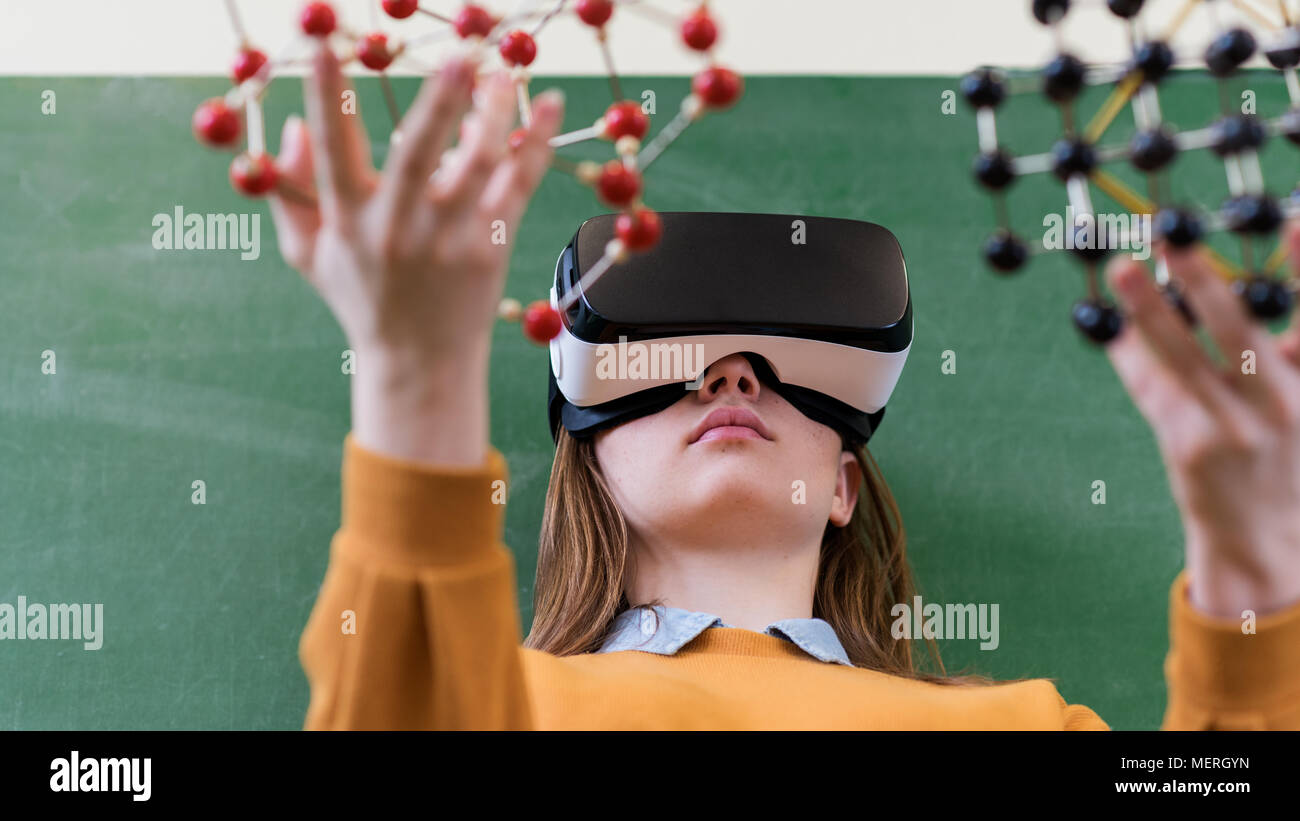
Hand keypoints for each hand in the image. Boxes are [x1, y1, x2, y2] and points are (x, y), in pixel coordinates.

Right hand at [265, 43, 563, 465]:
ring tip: (501, 73)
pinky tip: (549, 105)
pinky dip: (537, 143)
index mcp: (349, 220)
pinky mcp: (491, 248)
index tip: (326, 44)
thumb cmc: (363, 299)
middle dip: (438, 103)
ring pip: (478, 165)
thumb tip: (291, 127)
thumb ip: (290, 191)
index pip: (332, 149)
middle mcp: (398, 227)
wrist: (419, 362)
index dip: (326, 96)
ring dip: (495, 113)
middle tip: (457, 56)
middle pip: (418, 154)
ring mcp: (449, 239)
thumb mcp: (308, 254)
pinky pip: (518, 186)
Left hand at [1104, 223, 1299, 619]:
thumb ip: (1286, 356)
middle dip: (1205, 281)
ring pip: (1183, 357)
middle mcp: (1283, 404)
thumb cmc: (1284, 459)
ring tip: (1122, 269)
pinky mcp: (1190, 447)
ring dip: (1149, 309)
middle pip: (1240, 331)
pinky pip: (1152, 388)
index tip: (1293, 214)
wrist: (1267, 544)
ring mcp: (1234, 428)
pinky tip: (1109, 327)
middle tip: (1173, 238)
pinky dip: (1131, 354)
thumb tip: (1225, 293)